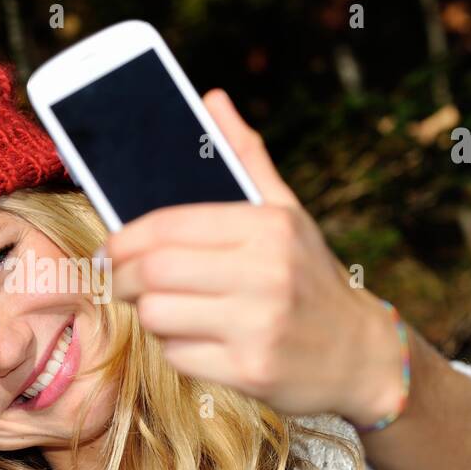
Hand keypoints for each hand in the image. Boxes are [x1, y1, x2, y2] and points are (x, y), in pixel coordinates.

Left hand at [101, 88, 405, 426]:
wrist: (360, 354)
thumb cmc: (310, 278)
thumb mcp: (287, 213)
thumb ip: (246, 157)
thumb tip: (212, 99)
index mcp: (267, 227)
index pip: (167, 226)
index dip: (124, 238)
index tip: (110, 249)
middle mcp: (266, 273)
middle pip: (153, 272)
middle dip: (122, 277)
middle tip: (119, 280)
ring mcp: (259, 325)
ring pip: (158, 315)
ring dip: (148, 314)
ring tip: (163, 308)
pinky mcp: (251, 371)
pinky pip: (178, 355)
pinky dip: (174, 348)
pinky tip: (196, 339)